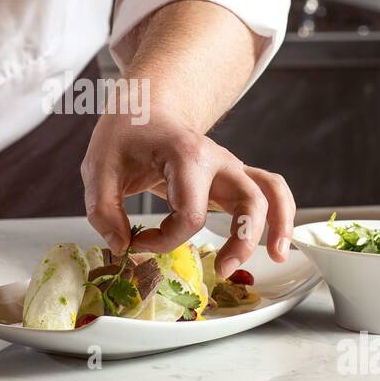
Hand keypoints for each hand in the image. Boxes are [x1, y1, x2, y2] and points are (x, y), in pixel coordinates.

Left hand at [81, 114, 294, 276]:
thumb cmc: (123, 136)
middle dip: (241, 239)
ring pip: (270, 193)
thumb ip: (102, 210)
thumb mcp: (97, 168)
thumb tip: (122, 246)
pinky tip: (279, 247)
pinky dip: (282, 215)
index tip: (135, 242)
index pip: (188, 215)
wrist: (143, 110)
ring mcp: (229, 167)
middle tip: (221, 270)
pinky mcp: (233, 176)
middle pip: (248, 200)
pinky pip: (270, 190)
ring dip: (278, 226)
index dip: (162, 240)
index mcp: (185, 155)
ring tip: (276, 258)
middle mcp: (217, 159)